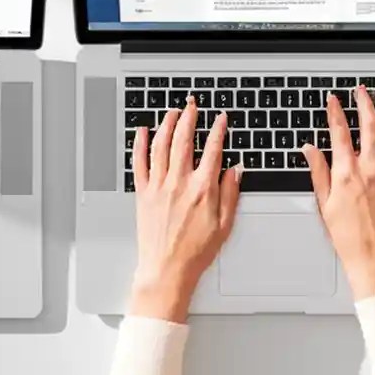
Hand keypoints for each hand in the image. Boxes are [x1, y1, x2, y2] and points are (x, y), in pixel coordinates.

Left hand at [129, 97, 242, 321]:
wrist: (167, 270)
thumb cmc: (195, 252)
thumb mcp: (224, 225)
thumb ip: (230, 194)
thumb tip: (235, 171)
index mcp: (202, 190)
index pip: (213, 150)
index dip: (218, 130)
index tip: (221, 119)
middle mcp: (179, 183)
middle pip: (184, 140)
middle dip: (190, 117)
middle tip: (193, 105)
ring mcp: (158, 187)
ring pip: (161, 146)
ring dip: (167, 124)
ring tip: (173, 112)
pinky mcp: (143, 194)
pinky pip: (139, 163)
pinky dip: (141, 144)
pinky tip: (144, 132)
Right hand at [302, 86, 374, 299]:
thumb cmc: (349, 237)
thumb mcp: (324, 204)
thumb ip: (318, 172)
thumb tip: (310, 150)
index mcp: (347, 174)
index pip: (339, 132)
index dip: (335, 112)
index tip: (333, 100)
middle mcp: (370, 169)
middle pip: (369, 124)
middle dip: (364, 102)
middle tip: (359, 91)